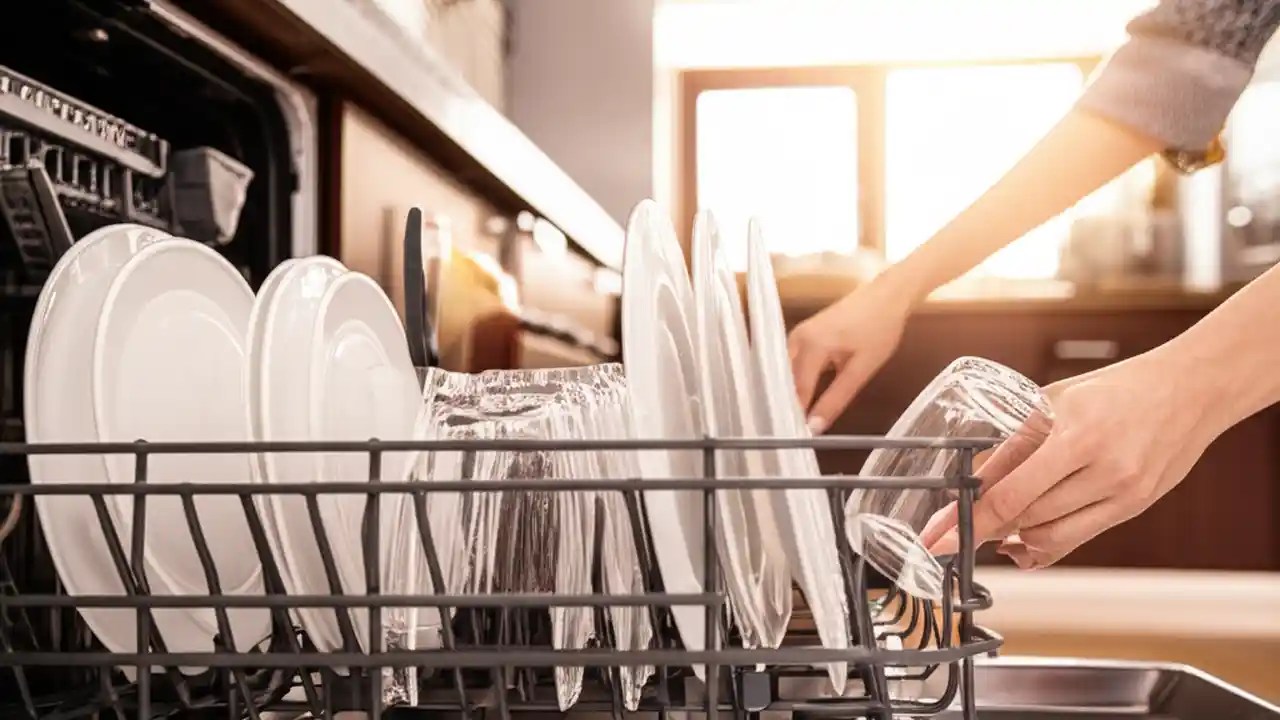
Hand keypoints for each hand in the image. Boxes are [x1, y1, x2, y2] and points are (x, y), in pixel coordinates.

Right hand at [787, 279, 911, 432]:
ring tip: (793, 420)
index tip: (795, 439)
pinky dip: (796, 381)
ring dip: (790, 394)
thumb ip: (836, 399)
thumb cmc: (879, 329)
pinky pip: (792, 363)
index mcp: (811, 346)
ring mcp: (797, 334)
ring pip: (786, 373)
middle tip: (791, 433)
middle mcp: (797, 339)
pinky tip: (803, 397)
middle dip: (787, 406)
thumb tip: (814, 427)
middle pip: (784, 381)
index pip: (797, 391)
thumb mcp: (862, 369)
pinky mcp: (803, 334)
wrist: (887, 295)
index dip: (795, 416)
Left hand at [921, 348, 1221, 568]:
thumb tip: (970, 478)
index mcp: (1077, 435)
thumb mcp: (1054, 401)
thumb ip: (1015, 441)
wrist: (1189, 391)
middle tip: (952, 530)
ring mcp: (1123, 494)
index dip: (967, 519)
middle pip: (1025, 518)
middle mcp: (1103, 470)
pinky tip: (1020, 543)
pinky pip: (1076, 540)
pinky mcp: (1133, 509)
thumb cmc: (1114, 389)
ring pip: (1048, 536)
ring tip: (990, 530)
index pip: (1009, 492)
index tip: (937, 537)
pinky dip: (1042, 545)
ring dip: (1012, 538)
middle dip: (982, 528)